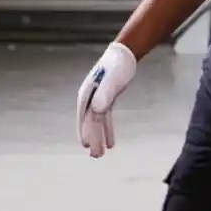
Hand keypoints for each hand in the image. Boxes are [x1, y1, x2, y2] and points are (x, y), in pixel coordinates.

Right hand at [76, 42, 136, 157]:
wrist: (125, 54)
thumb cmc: (118, 66)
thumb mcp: (113, 80)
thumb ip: (104, 95)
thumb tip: (96, 111)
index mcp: (87, 94)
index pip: (85, 116)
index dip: (85, 131)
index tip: (87, 145)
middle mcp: (90, 99)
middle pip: (90, 122)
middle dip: (93, 139)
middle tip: (96, 156)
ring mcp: (97, 99)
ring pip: (97, 122)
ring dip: (99, 138)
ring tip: (100, 154)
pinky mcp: (106, 100)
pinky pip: (105, 118)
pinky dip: (107, 130)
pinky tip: (110, 143)